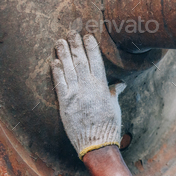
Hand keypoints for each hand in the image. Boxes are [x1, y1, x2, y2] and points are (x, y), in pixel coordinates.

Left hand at [50, 31, 126, 159]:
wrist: (96, 143)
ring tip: (59, 41)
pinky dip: (57, 71)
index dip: (91, 48)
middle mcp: (88, 87)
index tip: (87, 37)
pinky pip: (59, 83)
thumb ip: (114, 92)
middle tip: (71, 33)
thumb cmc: (109, 125)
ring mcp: (75, 94)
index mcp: (102, 87)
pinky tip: (54, 61)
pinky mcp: (65, 103)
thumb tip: (121, 84)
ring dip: (64, 54)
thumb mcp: (114, 106)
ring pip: (69, 69)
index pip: (96, 61)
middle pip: (81, 61)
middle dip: (76, 45)